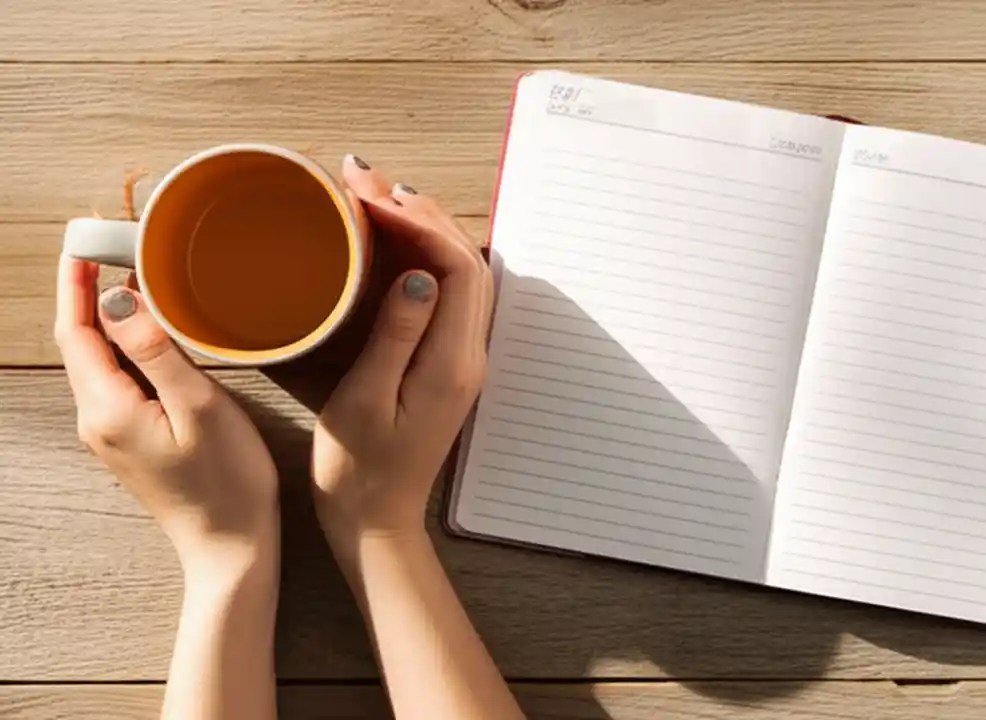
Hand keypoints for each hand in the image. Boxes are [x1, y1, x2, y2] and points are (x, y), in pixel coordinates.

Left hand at [53, 257, 279, 573]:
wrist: (230, 548)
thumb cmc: (226, 482)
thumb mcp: (198, 407)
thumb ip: (154, 351)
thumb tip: (115, 297)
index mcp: (107, 408)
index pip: (75, 331)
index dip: (75, 282)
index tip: (83, 240)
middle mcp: (97, 420)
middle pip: (79, 343)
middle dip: (87, 292)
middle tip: (108, 245)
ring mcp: (111, 434)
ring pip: (97, 361)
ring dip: (105, 318)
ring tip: (129, 277)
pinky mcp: (131, 441)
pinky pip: (116, 380)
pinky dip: (123, 346)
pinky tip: (148, 334)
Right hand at [313, 156, 493, 550]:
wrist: (375, 522)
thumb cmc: (358, 471)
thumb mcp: (364, 402)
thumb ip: (396, 336)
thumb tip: (421, 275)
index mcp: (452, 363)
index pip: (457, 267)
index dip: (418, 221)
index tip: (367, 196)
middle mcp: (468, 356)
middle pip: (466, 260)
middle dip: (419, 211)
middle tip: (363, 179)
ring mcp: (460, 359)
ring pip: (460, 273)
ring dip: (423, 228)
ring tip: (374, 196)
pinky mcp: (445, 364)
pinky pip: (447, 294)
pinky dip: (423, 256)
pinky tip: (390, 243)